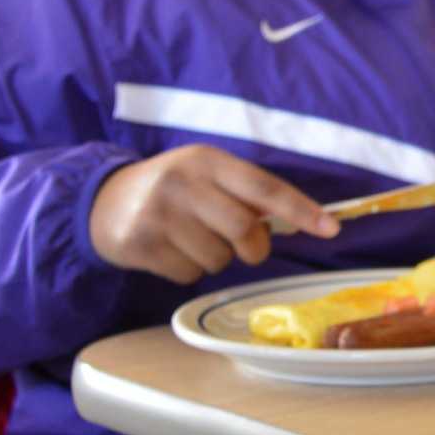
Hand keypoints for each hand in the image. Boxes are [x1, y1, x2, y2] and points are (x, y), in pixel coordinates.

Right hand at [88, 145, 336, 284]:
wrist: (103, 201)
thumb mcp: (208, 176)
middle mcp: (182, 183)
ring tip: (194, 240)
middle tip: (247, 247)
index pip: (264, 187)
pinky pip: (189, 274)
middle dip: (255, 247)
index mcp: (208, 160)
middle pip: (244, 228)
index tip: (331, 229)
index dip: (301, 210)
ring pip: (217, 258)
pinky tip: (171, 251)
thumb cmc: (175, 190)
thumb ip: (248, 193)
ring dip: (217, 259)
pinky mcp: (139, 244)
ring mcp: (157, 214)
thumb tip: (302, 219)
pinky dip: (189, 270)